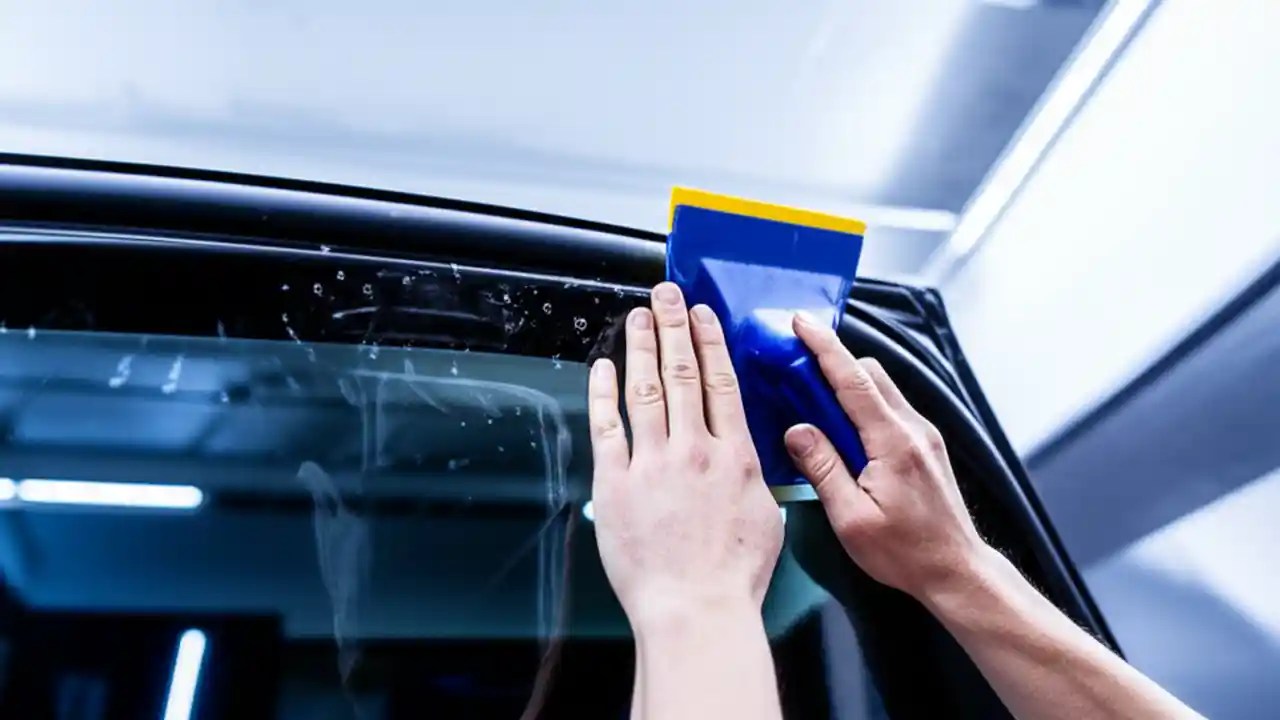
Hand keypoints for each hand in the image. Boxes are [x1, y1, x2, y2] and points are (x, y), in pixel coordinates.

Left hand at [587, 282, 783, 629]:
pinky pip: (608, 428)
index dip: (709, 343)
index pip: (722, 384)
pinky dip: (603, 394)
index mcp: (735, 457)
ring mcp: (653, 464)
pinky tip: (602, 369)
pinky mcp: (617, 484)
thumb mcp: (766, 518)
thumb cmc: (734, 577)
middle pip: (683, 374)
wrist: (696, 609)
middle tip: (666, 294)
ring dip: (640, 348)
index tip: (702, 315)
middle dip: (673, 328)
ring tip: (637, 317)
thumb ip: (754, 478)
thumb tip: (747, 458)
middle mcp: (694, 450)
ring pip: (646, 390)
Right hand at [783, 314, 986, 601]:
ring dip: (848, 385)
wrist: (956, 572)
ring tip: (812, 397)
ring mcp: (924, 437)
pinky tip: (842, 426)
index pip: (854, 381)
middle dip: (834, 362)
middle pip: (870, 375)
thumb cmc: (905, 553)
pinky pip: (890, 410)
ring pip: (882, 391)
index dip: (825, 348)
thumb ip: (822, 469)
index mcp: (894, 443)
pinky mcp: (925, 448)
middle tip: (796, 363)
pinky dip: (862, 405)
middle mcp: (914, 430)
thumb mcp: (851, 518)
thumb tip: (797, 431)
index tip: (802, 322)